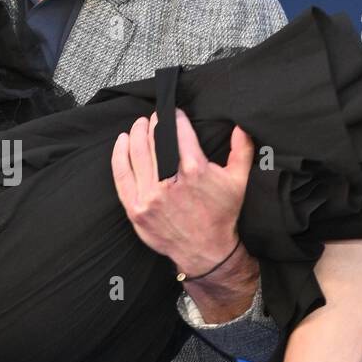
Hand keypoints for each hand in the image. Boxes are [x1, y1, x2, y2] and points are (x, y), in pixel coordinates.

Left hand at [111, 108, 252, 274]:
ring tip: (139, 124)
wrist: (205, 250)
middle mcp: (169, 181)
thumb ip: (242, 150)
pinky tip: (121, 142)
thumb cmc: (222, 215)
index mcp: (194, 170)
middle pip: (154, 140)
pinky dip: (119, 155)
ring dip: (136, 133)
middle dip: (154, 122)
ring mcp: (149, 195)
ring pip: (136, 153)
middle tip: (155, 116)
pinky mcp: (135, 208)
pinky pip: (121, 174)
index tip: (173, 112)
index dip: (174, 117)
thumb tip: (241, 126)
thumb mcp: (238, 181)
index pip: (178, 132)